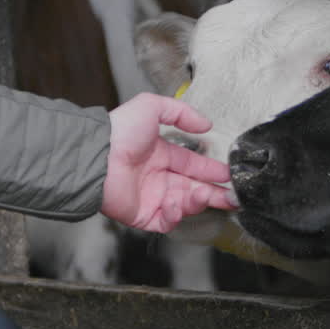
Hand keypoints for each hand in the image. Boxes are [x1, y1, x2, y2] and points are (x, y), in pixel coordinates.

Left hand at [101, 93, 235, 232]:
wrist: (96, 157)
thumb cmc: (118, 132)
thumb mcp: (151, 107)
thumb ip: (181, 112)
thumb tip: (206, 124)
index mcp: (161, 155)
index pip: (193, 165)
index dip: (212, 171)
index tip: (229, 175)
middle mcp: (158, 177)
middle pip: (194, 188)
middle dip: (215, 193)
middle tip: (233, 196)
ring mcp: (151, 197)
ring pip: (184, 205)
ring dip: (198, 201)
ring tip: (204, 194)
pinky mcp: (142, 215)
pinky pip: (166, 221)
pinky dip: (175, 215)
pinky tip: (176, 204)